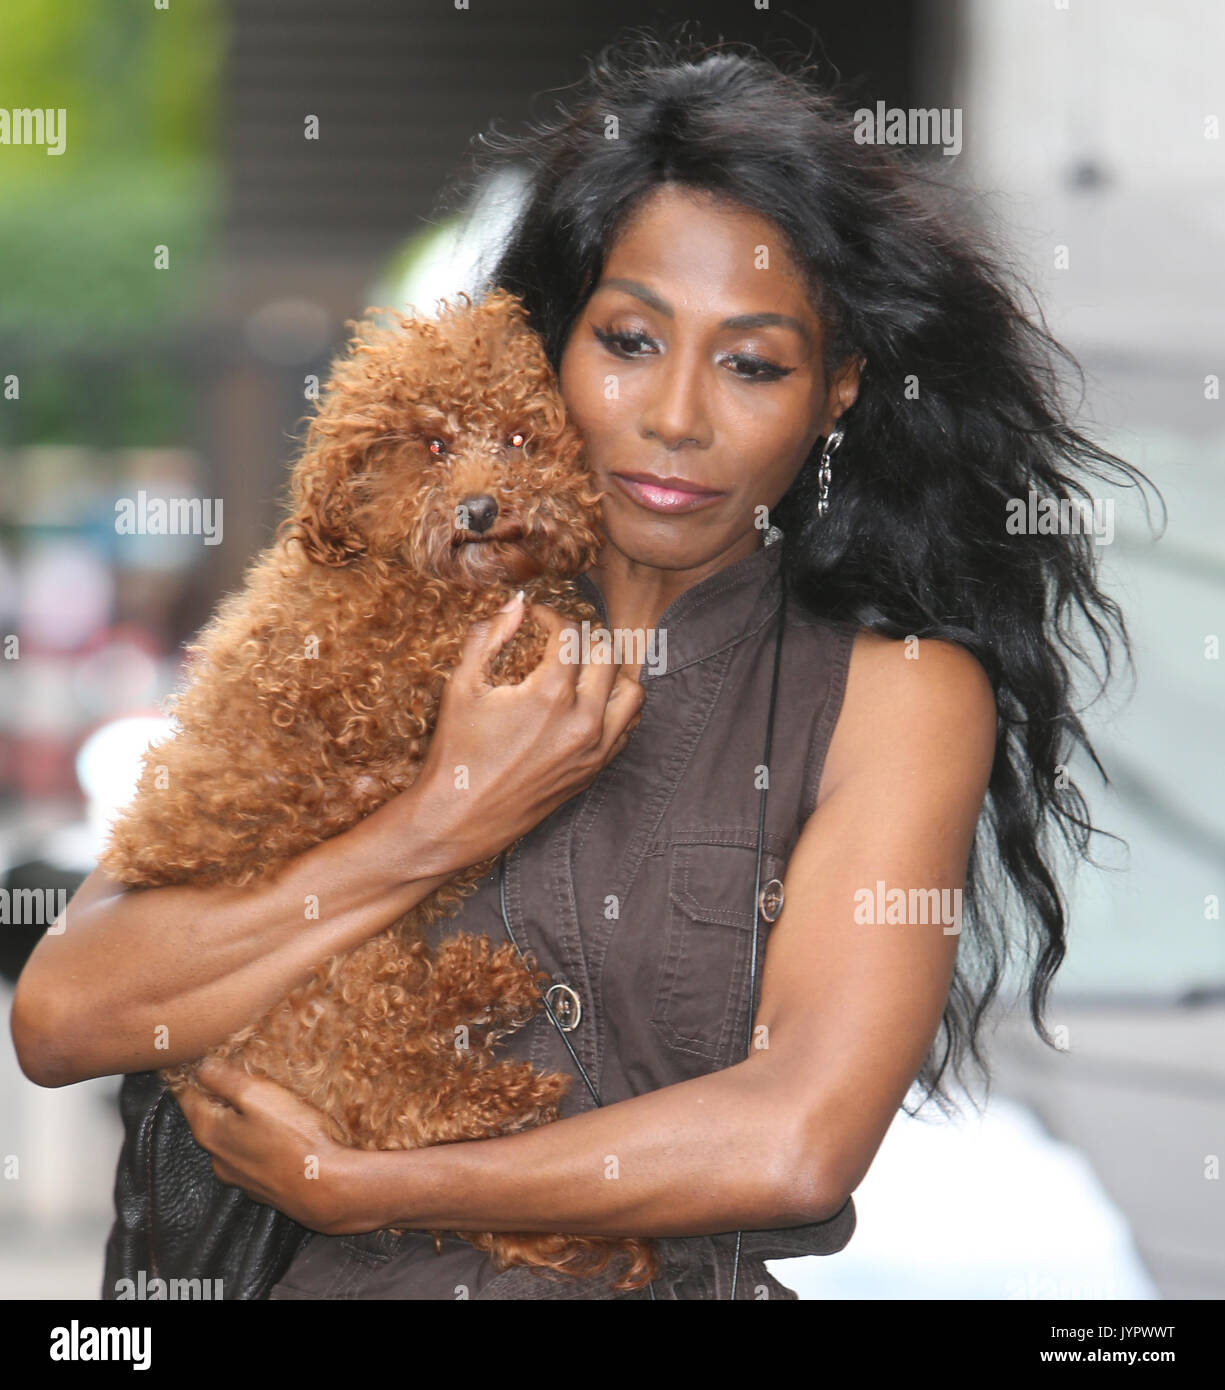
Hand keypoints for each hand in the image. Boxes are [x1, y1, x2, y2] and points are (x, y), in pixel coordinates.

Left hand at [176, 1058, 371, 1235]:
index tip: (202, 1057)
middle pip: (209, 1117)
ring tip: (264, 1102)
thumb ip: (223, 1078)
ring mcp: (239, 1175)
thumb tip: (200, 1066)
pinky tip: (279, 1132)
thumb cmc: (292, 1137)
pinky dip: (258, 1139)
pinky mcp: (261, 1185)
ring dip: (241, 1119)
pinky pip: (252, 1154)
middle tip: (238, 1073)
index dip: (193, 1074)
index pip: (187, 1096)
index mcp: (210, 1131)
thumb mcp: (256, 1095)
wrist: (324, 1186)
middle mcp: (218, 1157)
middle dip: (220, 1096)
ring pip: (232, 1137)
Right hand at [409, 595, 644, 873]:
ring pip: (631, 691)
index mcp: (550, 696)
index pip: (570, 634)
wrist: (459, 818)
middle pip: (607, 654)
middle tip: (557, 640)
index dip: (550, 616)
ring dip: (610, 671)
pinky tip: (585, 703)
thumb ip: (489, 638)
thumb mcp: (462, 687)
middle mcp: (583, 721)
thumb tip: (515, 604)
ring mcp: (594, 749)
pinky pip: (626, 727)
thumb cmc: (456, 753)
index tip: (534, 618)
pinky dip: (614, 707)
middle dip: (582, 638)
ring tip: (581, 668)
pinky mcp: (595, 770)